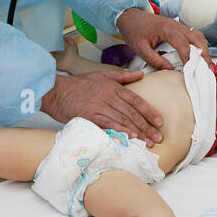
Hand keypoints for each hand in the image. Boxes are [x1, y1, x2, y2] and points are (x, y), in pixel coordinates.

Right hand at [40, 69, 164, 145]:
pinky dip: (120, 131)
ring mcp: (100, 107)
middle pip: (132, 113)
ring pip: (123, 120)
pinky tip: (129, 137)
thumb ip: (123, 76)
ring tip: (147, 141)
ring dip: (137, 132)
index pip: (136, 101)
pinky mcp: (90, 116)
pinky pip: (108, 124)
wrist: (57, 91)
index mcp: (114, 87)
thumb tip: (141, 74)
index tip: (159, 122)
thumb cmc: (78, 84)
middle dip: (146, 126)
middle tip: (158, 137)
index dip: (149, 112)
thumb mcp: (102, 75)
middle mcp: (109, 97)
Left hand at [116, 7, 210, 70]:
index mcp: (166, 29)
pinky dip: (200, 44)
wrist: (130, 16)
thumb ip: (154, 60)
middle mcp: (176, 25)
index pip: (183, 44)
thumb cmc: (134, 31)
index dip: (189, 58)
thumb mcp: (139, 48)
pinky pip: (194, 35)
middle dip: (203, 54)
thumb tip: (169, 69)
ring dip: (204, 49)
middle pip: (196, 39)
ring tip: (207, 64)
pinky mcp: (178, 27)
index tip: (191, 70)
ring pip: (197, 36)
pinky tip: (200, 55)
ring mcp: (178, 25)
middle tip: (208, 69)